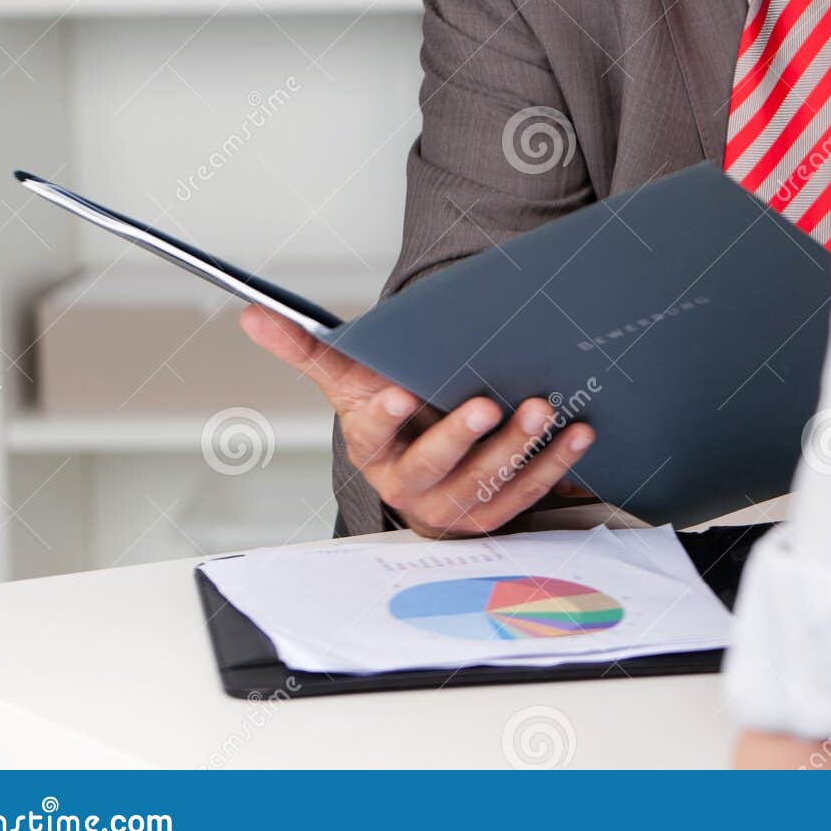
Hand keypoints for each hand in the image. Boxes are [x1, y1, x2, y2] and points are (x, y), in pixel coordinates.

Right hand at [238, 308, 593, 537]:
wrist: (420, 466)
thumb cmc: (388, 414)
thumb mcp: (350, 381)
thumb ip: (308, 348)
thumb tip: (253, 314)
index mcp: (372, 450)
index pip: (371, 436)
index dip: (384, 416)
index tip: (398, 392)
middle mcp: (410, 486)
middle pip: (435, 467)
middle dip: (461, 437)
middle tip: (488, 406)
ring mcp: (454, 506)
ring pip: (486, 485)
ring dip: (518, 449)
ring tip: (541, 410)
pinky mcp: (494, 516)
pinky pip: (527, 494)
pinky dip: (555, 464)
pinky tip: (578, 433)